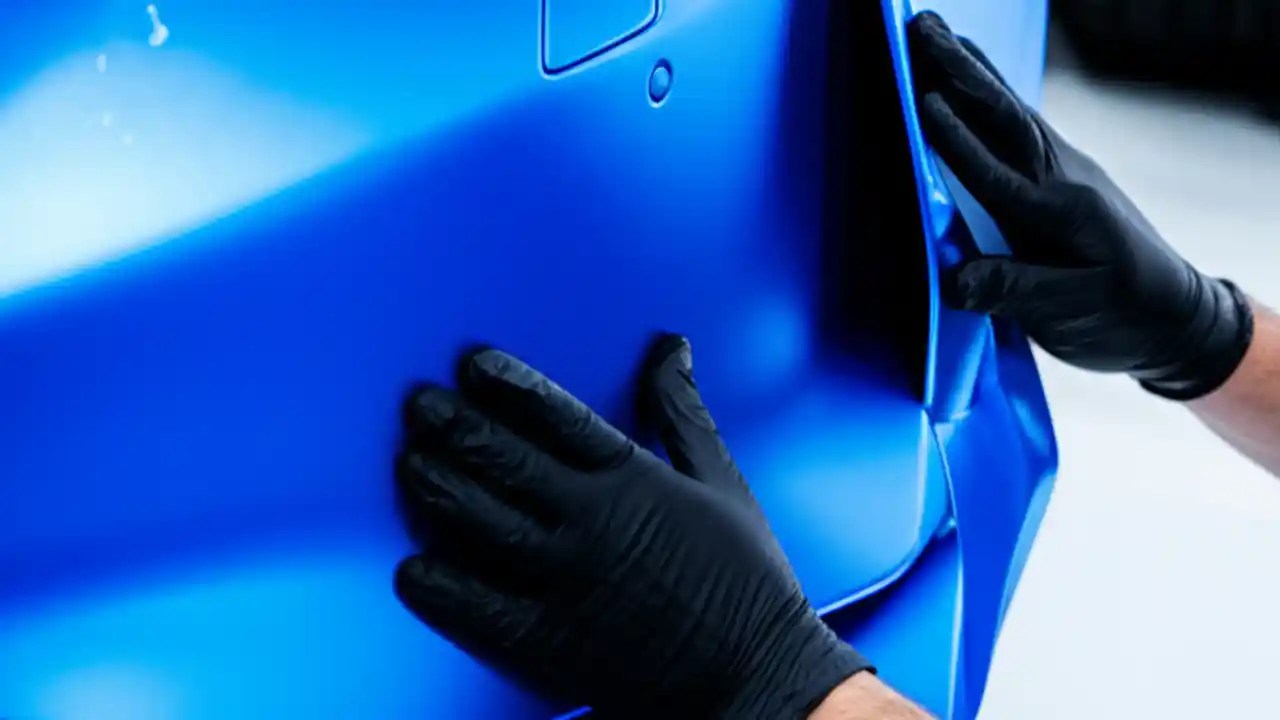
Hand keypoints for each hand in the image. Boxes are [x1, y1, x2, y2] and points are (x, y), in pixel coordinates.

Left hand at [394, 335, 872, 717]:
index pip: (555, 415)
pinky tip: (412, 568)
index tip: (472, 364)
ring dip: (437, 489)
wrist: (756, 682)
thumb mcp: (723, 482)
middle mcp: (592, 526)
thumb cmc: (746, 581)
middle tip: (419, 404)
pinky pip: (478, 609)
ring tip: (409, 464)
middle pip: (505, 461)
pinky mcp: (552, 642)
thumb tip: (672, 348)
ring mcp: (566, 584)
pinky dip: (439, 587)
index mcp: (635, 481)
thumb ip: (683, 412)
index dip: (508, 384)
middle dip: (454, 426)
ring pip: (482, 524)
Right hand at [908, 11, 1252, 399]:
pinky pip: (1017, 125)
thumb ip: (1012, 292)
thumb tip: (953, 280)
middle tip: (920, 28)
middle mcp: (1061, 180)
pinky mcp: (1060, 178)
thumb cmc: (1120, 320)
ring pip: (1010, 111)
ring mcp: (1063, 172)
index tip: (923, 102)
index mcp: (1059, 215)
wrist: (1173, 318)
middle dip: (960, 71)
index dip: (958, 142)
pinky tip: (973, 78)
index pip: (998, 171)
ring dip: (972, 70)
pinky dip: (989, 94)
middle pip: (1004, 117)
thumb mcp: (1067, 315)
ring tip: (936, 34)